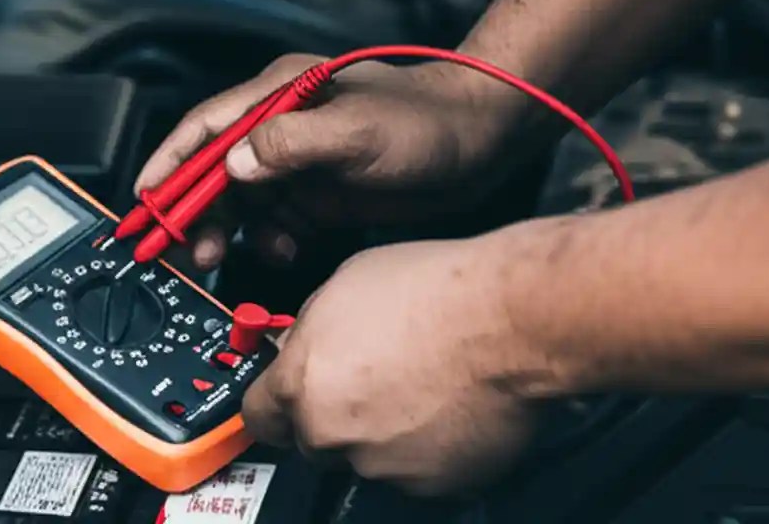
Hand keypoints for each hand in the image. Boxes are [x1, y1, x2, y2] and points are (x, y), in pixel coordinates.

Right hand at [134, 53, 524, 268]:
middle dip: (192, 209)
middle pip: (213, 170)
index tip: (145, 198)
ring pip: (239, 202)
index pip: (205, 127)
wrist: (481, 144)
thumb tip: (236, 164)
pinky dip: (267, 240)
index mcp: (279, 96)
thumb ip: (292, 143)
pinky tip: (281, 250)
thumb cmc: (425, 121)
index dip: (169, 163)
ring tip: (218, 259)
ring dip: (225, 231)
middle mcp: (280, 128)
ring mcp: (298, 163)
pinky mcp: (317, 194)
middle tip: (179, 248)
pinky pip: (273, 222)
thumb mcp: (357, 129)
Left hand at [241, 235, 554, 494]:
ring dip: (385, 432)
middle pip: (314, 439)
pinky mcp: (432, 486)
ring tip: (424, 386)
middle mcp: (333, 433)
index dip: (275, 405)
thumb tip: (297, 345)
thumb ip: (309, 328)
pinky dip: (428, 449)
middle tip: (376, 379)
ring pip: (368, 457)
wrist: (509, 318)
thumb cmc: (434, 289)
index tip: (287, 400)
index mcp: (301, 384)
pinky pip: (417, 471)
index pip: (259, 418)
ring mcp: (382, 465)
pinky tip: (450, 407)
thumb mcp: (343, 283)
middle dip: (336, 416)